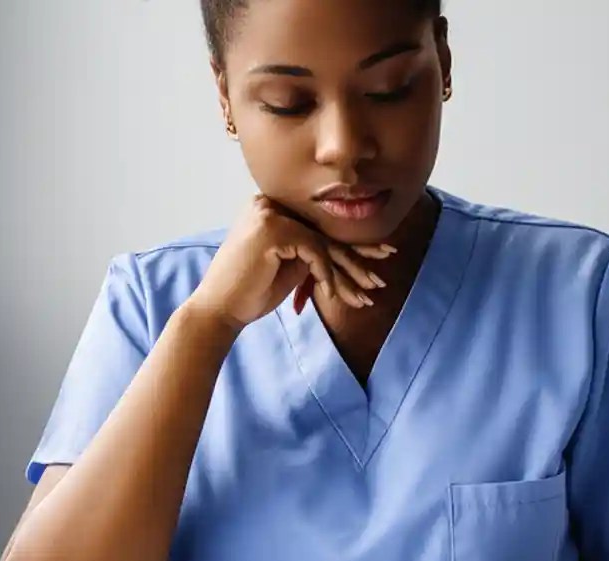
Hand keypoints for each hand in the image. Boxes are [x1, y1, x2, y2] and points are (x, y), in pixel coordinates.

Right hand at [185, 195, 393, 330]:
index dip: (347, 240)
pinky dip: (325, 273)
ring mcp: (268, 213)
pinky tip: (332, 294)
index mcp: (269, 208)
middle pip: (322, 228)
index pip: (316, 224)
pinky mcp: (271, 228)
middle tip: (389, 256)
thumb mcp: (289, 266)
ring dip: (347, 269)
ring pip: (321, 240)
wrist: (219, 309)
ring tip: (371, 287)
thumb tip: (342, 252)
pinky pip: (312, 249)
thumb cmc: (250, 292)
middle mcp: (267, 203)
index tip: (378, 251)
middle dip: (357, 248)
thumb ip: (310, 251)